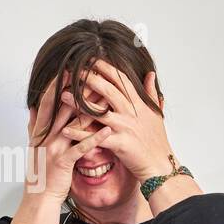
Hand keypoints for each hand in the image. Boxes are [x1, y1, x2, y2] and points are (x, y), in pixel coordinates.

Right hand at [27, 79, 111, 200]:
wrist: (38, 197)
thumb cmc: (40, 172)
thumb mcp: (33, 146)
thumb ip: (33, 126)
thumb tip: (32, 108)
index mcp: (39, 131)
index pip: (47, 103)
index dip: (56, 86)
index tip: (66, 70)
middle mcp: (45, 137)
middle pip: (61, 109)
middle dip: (74, 90)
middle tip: (86, 73)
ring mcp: (53, 149)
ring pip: (72, 125)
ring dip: (89, 110)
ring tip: (104, 96)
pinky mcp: (63, 162)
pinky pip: (81, 148)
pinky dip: (95, 138)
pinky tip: (108, 130)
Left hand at [60, 59, 171, 182]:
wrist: (159, 164)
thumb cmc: (156, 140)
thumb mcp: (156, 113)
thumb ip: (151, 92)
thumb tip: (150, 74)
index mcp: (139, 104)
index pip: (121, 80)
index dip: (106, 68)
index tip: (92, 59)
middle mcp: (131, 113)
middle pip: (109, 91)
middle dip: (90, 79)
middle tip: (74, 70)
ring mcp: (125, 128)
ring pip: (99, 112)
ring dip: (80, 103)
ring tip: (64, 95)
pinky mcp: (120, 144)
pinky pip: (96, 137)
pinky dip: (80, 134)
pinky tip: (66, 129)